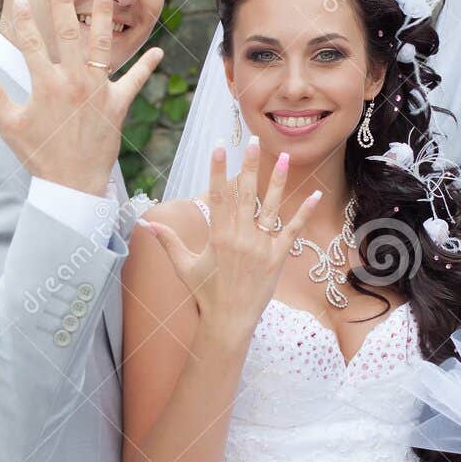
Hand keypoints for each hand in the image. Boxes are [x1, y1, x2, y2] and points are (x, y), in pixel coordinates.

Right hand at [0, 0, 162, 197]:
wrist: (72, 186)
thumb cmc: (40, 156)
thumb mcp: (11, 127)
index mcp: (46, 84)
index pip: (31, 43)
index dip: (23, 20)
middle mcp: (74, 81)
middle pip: (69, 33)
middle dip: (64, 3)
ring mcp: (98, 91)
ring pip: (102, 46)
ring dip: (104, 16)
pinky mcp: (117, 106)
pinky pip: (134, 82)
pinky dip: (146, 68)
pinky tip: (158, 52)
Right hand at [140, 139, 321, 339]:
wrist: (229, 321)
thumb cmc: (205, 294)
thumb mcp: (184, 266)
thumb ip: (168, 242)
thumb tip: (145, 223)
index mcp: (218, 237)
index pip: (218, 196)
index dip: (218, 169)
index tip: (219, 146)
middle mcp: (240, 238)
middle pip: (245, 194)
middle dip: (249, 165)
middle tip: (254, 140)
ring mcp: (261, 247)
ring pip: (271, 207)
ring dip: (278, 181)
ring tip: (284, 157)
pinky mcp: (277, 257)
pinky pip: (292, 231)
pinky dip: (304, 213)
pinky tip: (315, 195)